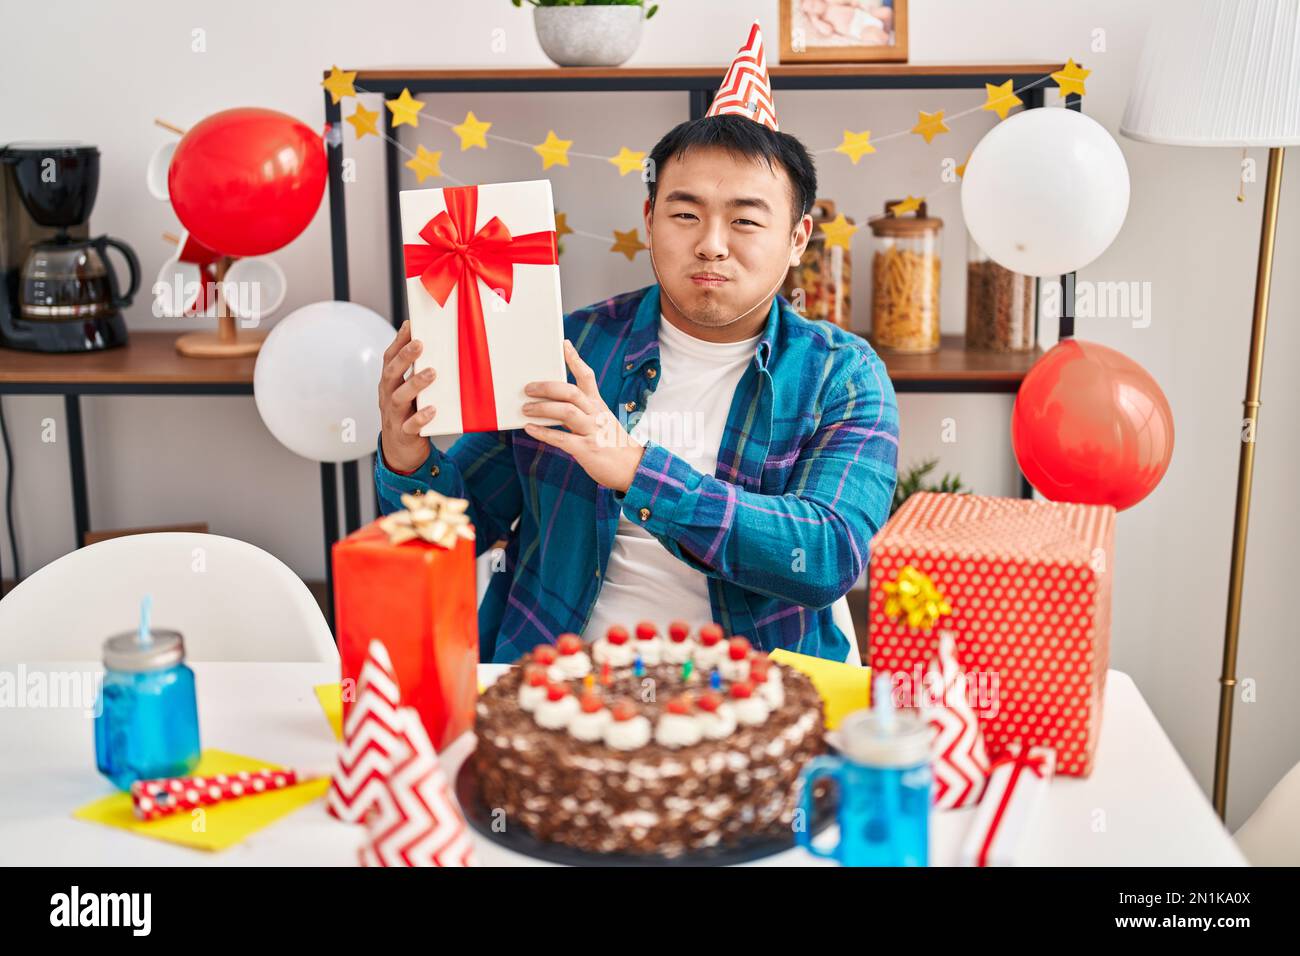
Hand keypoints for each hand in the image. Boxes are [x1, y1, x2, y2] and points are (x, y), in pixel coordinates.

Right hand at [378, 319, 436, 473]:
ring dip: (415, 384)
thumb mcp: (409, 392)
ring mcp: (394, 416)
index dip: (398, 342)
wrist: (401, 452)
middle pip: (391, 374)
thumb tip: (431, 345)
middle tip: (420, 344)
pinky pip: (410, 426)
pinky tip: (433, 410)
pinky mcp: (404, 434)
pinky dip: (421, 418)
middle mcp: (388, 397)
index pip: (389, 359)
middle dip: (404, 357)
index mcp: (389, 384)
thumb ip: (416, 372)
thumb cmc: (408, 414)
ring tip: (432, 373)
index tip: (410, 325)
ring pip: (399, 398)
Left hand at [522, 340, 645, 492]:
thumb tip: (551, 406)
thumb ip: (581, 412)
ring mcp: (593, 431)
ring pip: (566, 411)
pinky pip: (562, 439)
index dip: (574, 359)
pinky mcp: (587, 450)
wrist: (633, 469)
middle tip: (528, 388)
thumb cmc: (612, 444)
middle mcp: (596, 414)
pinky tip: (530, 429)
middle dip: (547, 387)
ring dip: (542, 408)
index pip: (587, 376)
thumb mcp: (601, 422)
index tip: (563, 344)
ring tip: (526, 408)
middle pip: (571, 392)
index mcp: (598, 405)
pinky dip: (543, 433)